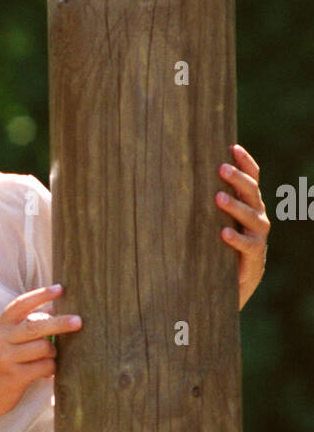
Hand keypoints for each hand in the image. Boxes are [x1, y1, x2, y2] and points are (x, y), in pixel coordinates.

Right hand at [0, 284, 82, 421]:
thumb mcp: (2, 341)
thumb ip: (22, 326)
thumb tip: (52, 310)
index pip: (21, 304)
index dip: (41, 295)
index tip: (60, 289)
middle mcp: (0, 339)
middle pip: (38, 325)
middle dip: (61, 322)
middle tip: (78, 321)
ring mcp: (6, 358)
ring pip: (45, 347)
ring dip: (53, 353)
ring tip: (48, 359)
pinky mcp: (15, 376)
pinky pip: (45, 366)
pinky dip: (51, 368)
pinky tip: (46, 372)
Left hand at [216, 144, 269, 309]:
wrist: (231, 284)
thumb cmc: (217, 246)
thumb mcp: (211, 221)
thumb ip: (204, 203)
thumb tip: (174, 179)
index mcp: (248, 203)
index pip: (251, 177)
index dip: (245, 162)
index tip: (232, 147)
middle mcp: (257, 215)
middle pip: (251, 191)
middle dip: (237, 178)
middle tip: (220, 168)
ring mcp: (257, 235)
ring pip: (251, 215)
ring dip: (234, 206)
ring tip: (218, 198)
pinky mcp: (255, 256)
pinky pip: (247, 244)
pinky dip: (236, 238)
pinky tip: (223, 233)